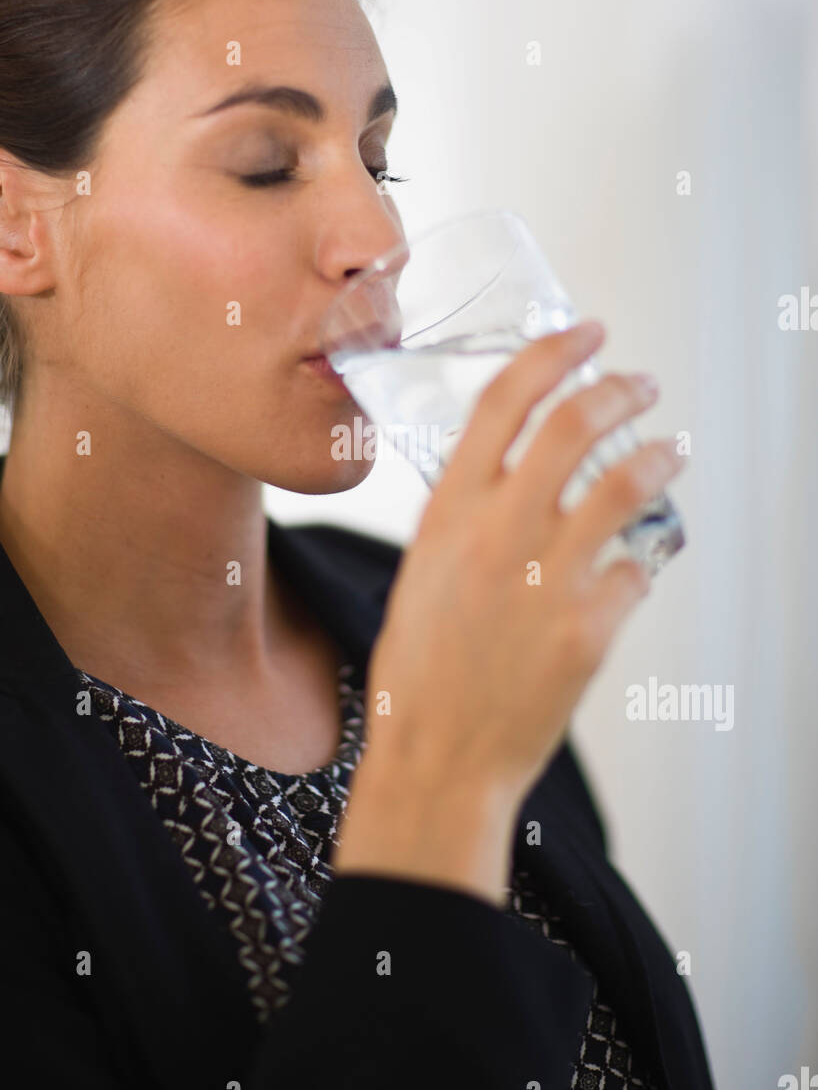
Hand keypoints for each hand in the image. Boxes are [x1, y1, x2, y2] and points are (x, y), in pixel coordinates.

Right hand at [362, 320, 684, 804]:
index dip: (552, 354)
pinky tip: (642, 558)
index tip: (584, 333)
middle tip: (641, 384)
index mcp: (448, 512)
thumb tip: (511, 478)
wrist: (436, 756)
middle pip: (574, 423)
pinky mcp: (588, 628)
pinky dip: (643, 557)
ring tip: (669, 451)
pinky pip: (636, 568)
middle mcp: (498, 532)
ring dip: (657, 455)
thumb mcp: (423, 572)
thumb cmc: (420, 669)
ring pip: (625, 483)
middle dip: (619, 389)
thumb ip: (464, 519)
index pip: (504, 401)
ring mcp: (547, 578)